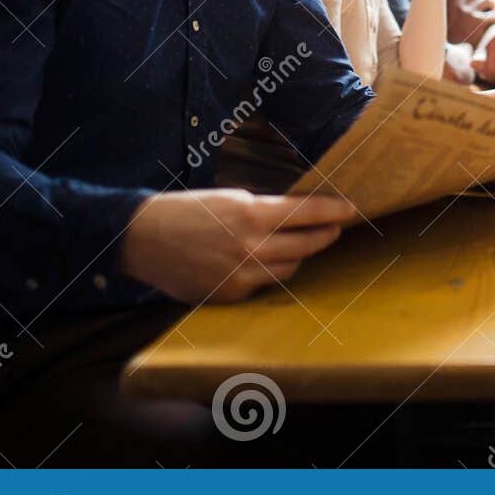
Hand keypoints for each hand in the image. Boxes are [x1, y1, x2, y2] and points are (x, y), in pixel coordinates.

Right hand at [119, 190, 356, 302]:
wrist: (142, 238)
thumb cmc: (187, 211)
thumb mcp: (231, 199)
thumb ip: (266, 210)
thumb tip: (301, 214)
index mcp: (251, 215)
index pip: (308, 214)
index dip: (335, 212)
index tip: (352, 209)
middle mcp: (250, 248)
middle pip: (307, 245)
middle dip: (325, 235)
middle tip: (336, 228)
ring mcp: (241, 276)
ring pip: (290, 268)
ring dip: (299, 255)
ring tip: (301, 244)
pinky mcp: (230, 295)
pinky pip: (265, 284)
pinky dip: (270, 272)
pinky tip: (266, 262)